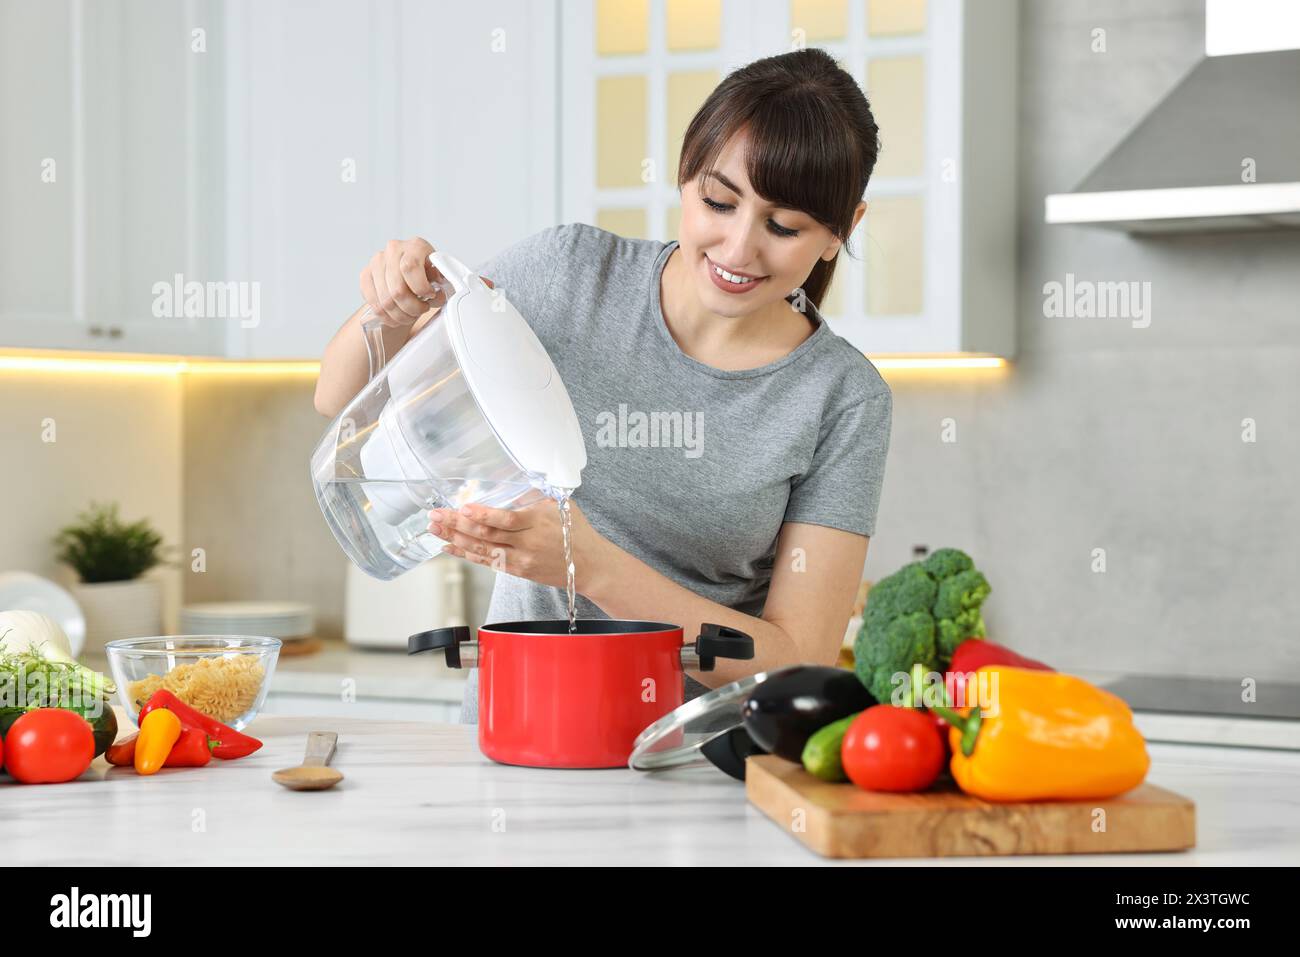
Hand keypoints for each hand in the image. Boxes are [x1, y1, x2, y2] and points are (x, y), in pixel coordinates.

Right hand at [360, 237, 494, 327]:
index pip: (411, 266)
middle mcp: (394, 248)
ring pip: (386, 299)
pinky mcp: (365, 275)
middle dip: (413, 307)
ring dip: (401, 314)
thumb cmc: (430, 282)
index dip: (422, 289)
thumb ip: (466, 282)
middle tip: (423, 310)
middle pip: (398, 288)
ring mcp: (377, 261)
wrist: (404, 286)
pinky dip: (388, 315)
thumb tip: (490, 286)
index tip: (433, 298)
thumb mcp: (447, 281)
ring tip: (412, 313)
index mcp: (417, 245)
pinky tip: (398, 315)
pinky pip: (374, 302)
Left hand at [428, 498, 604, 591]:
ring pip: (482, 549)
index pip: (505, 519)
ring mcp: (521, 559)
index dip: (482, 515)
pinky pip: (487, 562)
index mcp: (538, 522)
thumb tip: (508, 487)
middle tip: (435, 515)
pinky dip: (466, 555)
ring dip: (455, 538)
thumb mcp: (560, 505)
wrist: (590, 565)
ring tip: (435, 528)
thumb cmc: (576, 532)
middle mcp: (527, 543)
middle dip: (457, 524)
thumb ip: (533, 497)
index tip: (462, 507)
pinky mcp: (518, 571)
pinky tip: (449, 547)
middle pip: (487, 535)